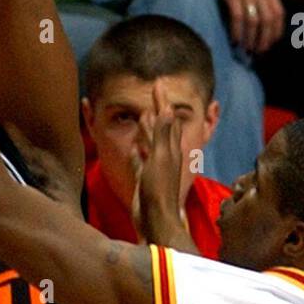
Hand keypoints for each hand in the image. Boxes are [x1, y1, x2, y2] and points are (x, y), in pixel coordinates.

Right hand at [135, 80, 184, 238]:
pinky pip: (140, 160)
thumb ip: (161, 134)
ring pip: (151, 142)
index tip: (158, 83)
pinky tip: (133, 146)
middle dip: (157, 110)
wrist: (155, 221)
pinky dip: (137, 150)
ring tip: (143, 115)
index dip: (162, 100)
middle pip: (161, 127)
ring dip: (147, 129)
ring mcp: (154, 167)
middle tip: (153, 95)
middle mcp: (164, 155)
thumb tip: (166, 108)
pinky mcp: (144, 179)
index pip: (166, 117)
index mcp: (170, 148)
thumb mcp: (160, 158)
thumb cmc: (158, 190)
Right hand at [207, 0, 284, 53]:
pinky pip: (238, 17)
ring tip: (246, 49)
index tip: (271, 44)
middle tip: (259, 52)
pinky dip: (237, 31)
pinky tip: (234, 40)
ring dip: (251, 38)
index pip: (279, 13)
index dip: (276, 31)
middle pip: (268, 20)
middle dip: (265, 39)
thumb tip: (261, 20)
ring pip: (254, 22)